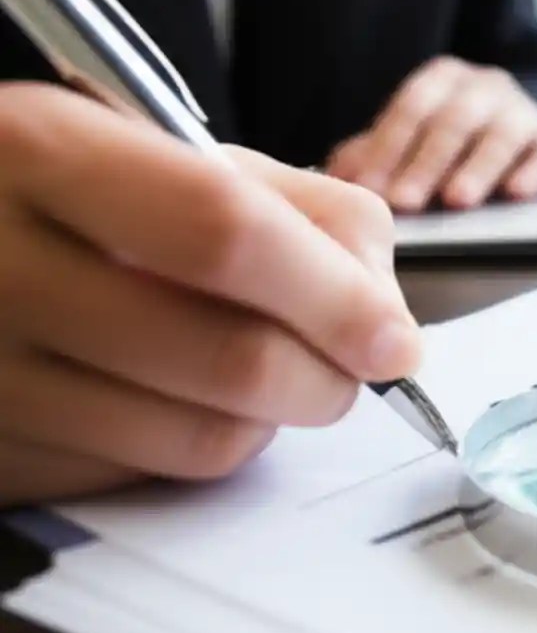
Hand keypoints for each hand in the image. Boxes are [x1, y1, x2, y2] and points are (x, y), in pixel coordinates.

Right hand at [0, 83, 421, 505]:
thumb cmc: (81, 190)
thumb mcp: (176, 153)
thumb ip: (304, 210)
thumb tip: (386, 320)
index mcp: (46, 155)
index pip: (229, 236)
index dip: (336, 296)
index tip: (394, 340)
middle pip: (232, 359)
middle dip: (329, 377)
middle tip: (348, 367)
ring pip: (203, 441)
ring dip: (272, 418)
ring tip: (259, 368)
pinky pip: (149, 478)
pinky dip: (197, 444)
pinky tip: (177, 394)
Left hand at [326, 57, 536, 211]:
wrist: (517, 135)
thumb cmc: (446, 147)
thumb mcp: (405, 141)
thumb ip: (368, 158)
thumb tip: (329, 184)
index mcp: (442, 80)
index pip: (412, 108)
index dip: (388, 148)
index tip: (369, 187)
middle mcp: (485, 87)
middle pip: (453, 123)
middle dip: (426, 164)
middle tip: (405, 202)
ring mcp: (524, 112)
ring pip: (501, 136)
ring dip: (478, 168)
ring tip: (458, 200)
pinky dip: (534, 173)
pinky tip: (517, 194)